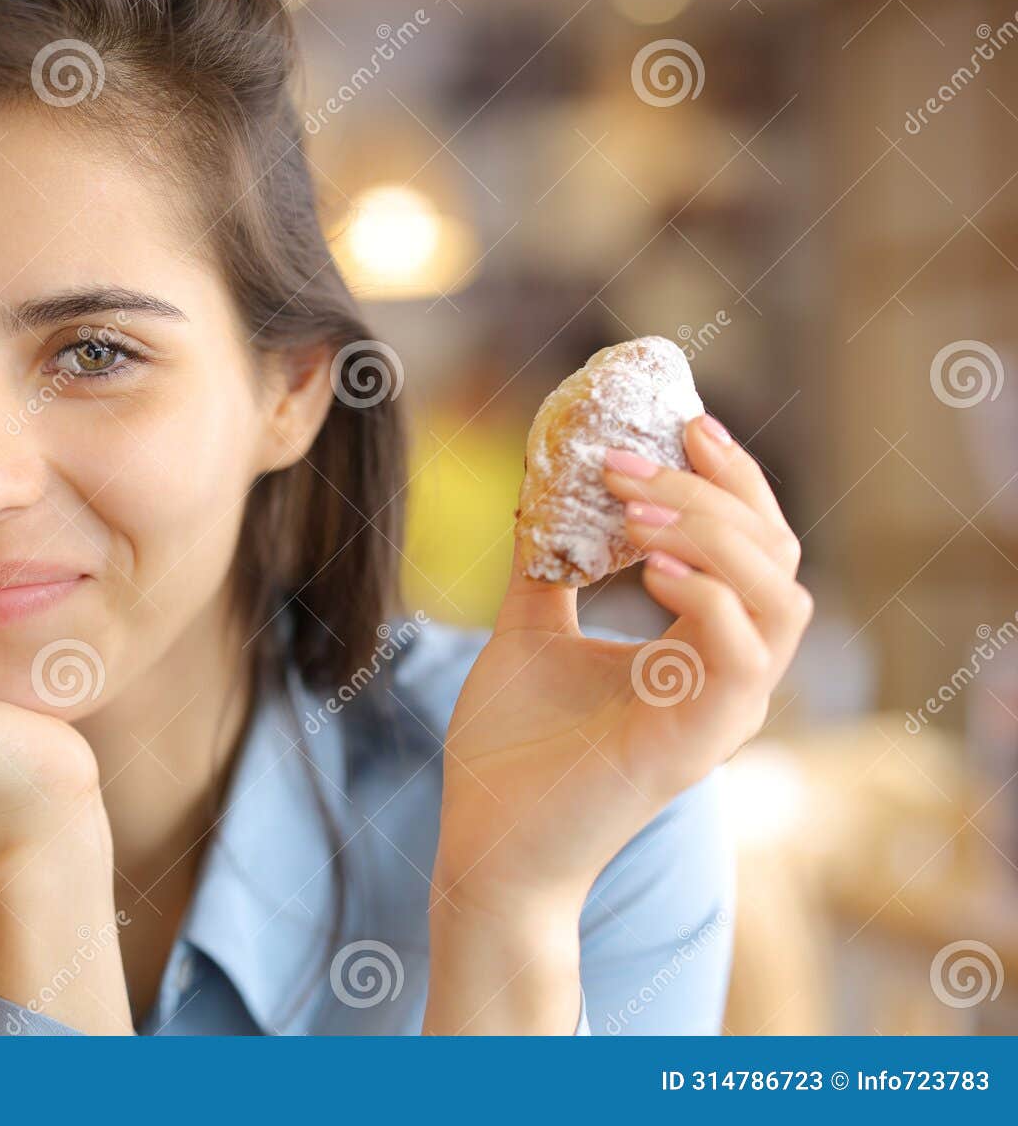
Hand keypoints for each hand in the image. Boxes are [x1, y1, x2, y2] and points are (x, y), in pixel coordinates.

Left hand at [435, 414, 811, 915]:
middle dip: (713, 489)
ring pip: (778, 598)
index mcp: (695, 647)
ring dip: (714, 533)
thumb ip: (547, 567)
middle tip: (633, 458)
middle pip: (775, 555)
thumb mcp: (527, 633)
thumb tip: (540, 492)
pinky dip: (708, 599)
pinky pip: (744, 657)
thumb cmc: (510, 751)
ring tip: (638, 505)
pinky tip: (647, 567)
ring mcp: (720, 712)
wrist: (487, 844)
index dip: (729, 478)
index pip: (751, 545)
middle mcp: (725, 677)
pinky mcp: (697, 744)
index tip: (684, 422)